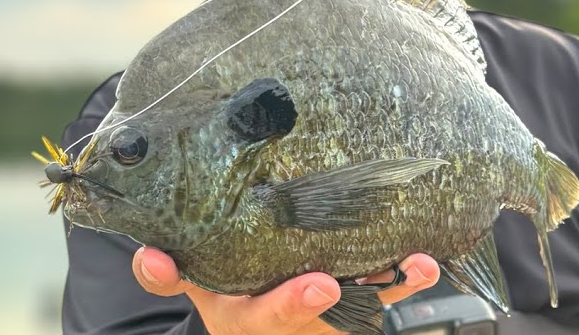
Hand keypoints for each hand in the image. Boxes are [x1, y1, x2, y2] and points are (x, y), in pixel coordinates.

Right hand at [132, 246, 440, 334]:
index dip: (293, 304)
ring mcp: (331, 319)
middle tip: (359, 278)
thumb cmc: (228, 289)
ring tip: (421, 264)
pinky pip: (384, 293)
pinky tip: (427, 256)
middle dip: (347, 298)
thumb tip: (151, 255)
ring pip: (366, 309)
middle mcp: (296, 323)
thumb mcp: (196, 285)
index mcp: (249, 318)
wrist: (255, 319)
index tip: (322, 285)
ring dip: (394, 286)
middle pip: (323, 318)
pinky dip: (405, 277)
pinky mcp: (356, 306)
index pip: (267, 318)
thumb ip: (170, 273)